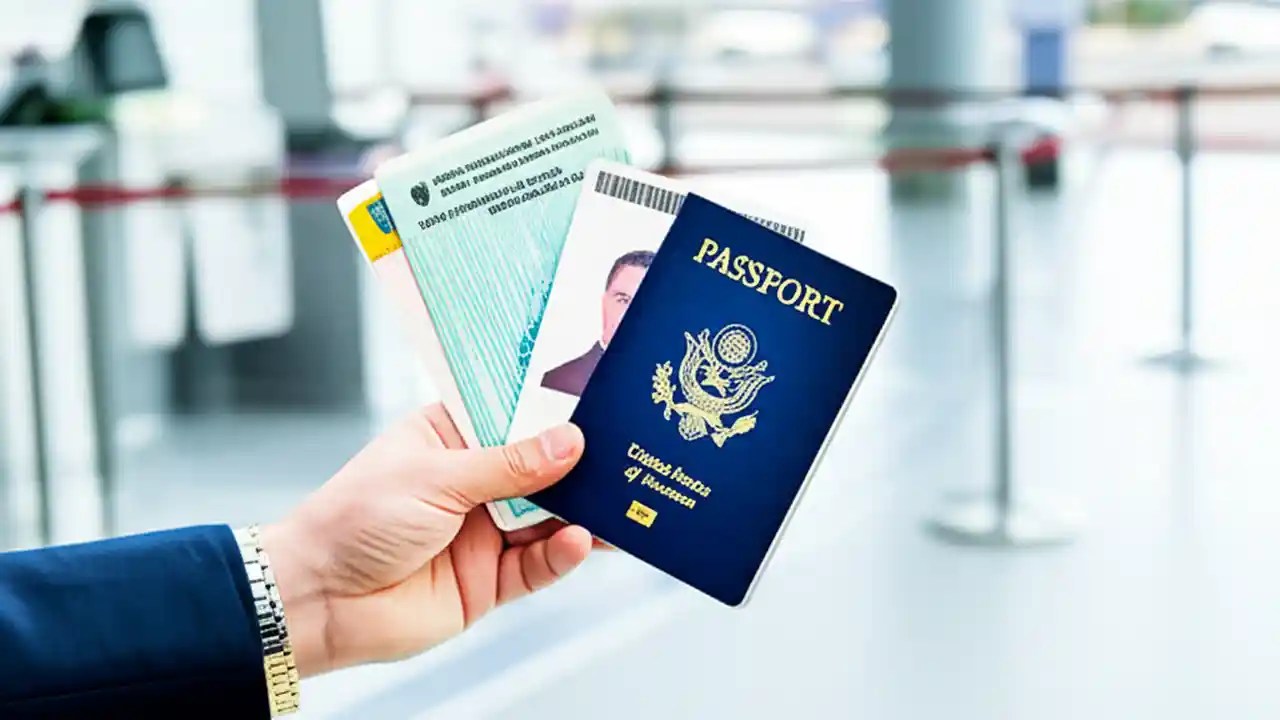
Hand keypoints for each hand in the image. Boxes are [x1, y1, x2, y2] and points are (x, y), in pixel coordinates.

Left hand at [260, 404, 591, 676]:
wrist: (318, 600)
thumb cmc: (355, 520)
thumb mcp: (436, 476)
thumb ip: (508, 465)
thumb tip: (570, 442)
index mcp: (452, 437)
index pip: (515, 415)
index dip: (554, 409)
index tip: (599, 399)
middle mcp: (473, 482)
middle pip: (542, 469)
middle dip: (581, 464)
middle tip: (626, 454)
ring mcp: (484, 531)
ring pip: (550, 518)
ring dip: (582, 512)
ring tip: (619, 502)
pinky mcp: (490, 580)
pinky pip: (538, 566)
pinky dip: (563, 555)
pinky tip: (580, 541)